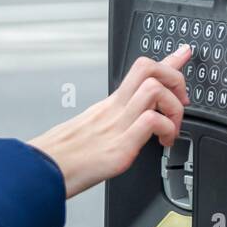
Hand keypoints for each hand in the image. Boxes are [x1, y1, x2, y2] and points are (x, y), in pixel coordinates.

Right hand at [27, 43, 192, 198]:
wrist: (43, 173)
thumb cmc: (63, 158)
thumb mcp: (89, 132)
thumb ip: (111, 124)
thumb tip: (130, 126)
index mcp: (108, 106)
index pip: (140, 72)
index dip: (167, 60)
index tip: (183, 52)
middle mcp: (113, 110)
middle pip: (149, 68)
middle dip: (175, 78)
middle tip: (181, 101)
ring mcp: (117, 126)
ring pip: (153, 89)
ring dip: (173, 107)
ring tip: (171, 129)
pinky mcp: (120, 146)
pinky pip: (151, 121)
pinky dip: (166, 129)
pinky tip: (163, 143)